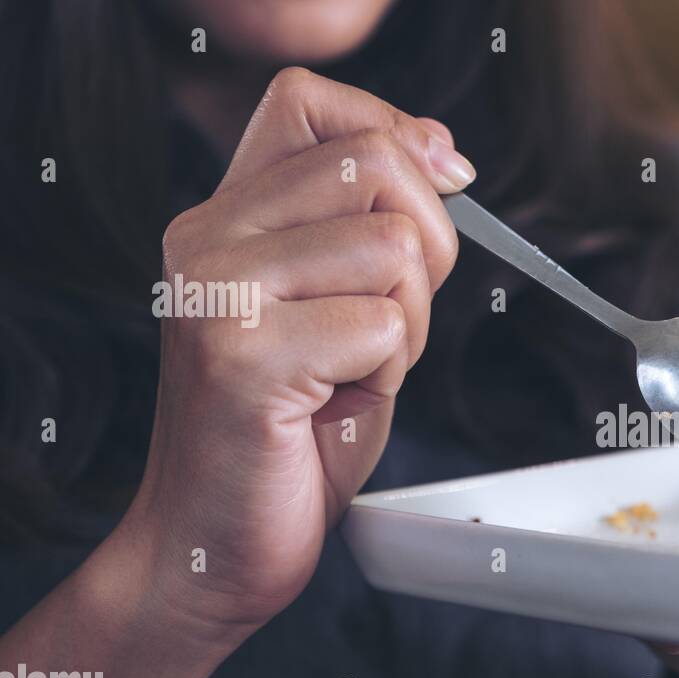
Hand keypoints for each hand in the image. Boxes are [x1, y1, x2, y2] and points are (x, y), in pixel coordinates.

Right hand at [118, 68, 472, 642]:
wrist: (210, 548)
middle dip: (427, 251)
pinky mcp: (242, 353)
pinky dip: (388, 376)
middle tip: (385, 329)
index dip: (395, 131)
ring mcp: (217, 291)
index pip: (311, 103)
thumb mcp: (337, 313)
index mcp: (226, 220)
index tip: (444, 183)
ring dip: (407, 327)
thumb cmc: (287, 440)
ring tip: (350, 376)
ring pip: (393, 249)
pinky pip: (383, 326)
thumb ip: (370, 231)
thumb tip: (440, 152)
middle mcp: (208, 238)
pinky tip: (334, 408)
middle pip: (374, 167)